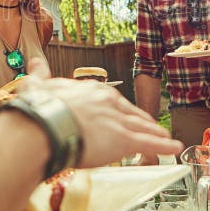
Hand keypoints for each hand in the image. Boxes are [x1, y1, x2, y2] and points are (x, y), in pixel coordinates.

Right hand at [24, 59, 182, 168]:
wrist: (46, 125)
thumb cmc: (40, 110)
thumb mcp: (38, 87)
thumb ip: (40, 75)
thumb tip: (36, 62)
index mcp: (92, 91)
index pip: (113, 102)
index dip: (121, 110)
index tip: (125, 114)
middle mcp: (109, 102)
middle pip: (132, 114)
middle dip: (143, 122)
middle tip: (153, 128)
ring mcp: (119, 121)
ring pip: (143, 128)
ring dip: (156, 134)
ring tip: (166, 139)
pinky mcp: (124, 140)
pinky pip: (149, 144)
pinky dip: (163, 147)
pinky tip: (174, 148)